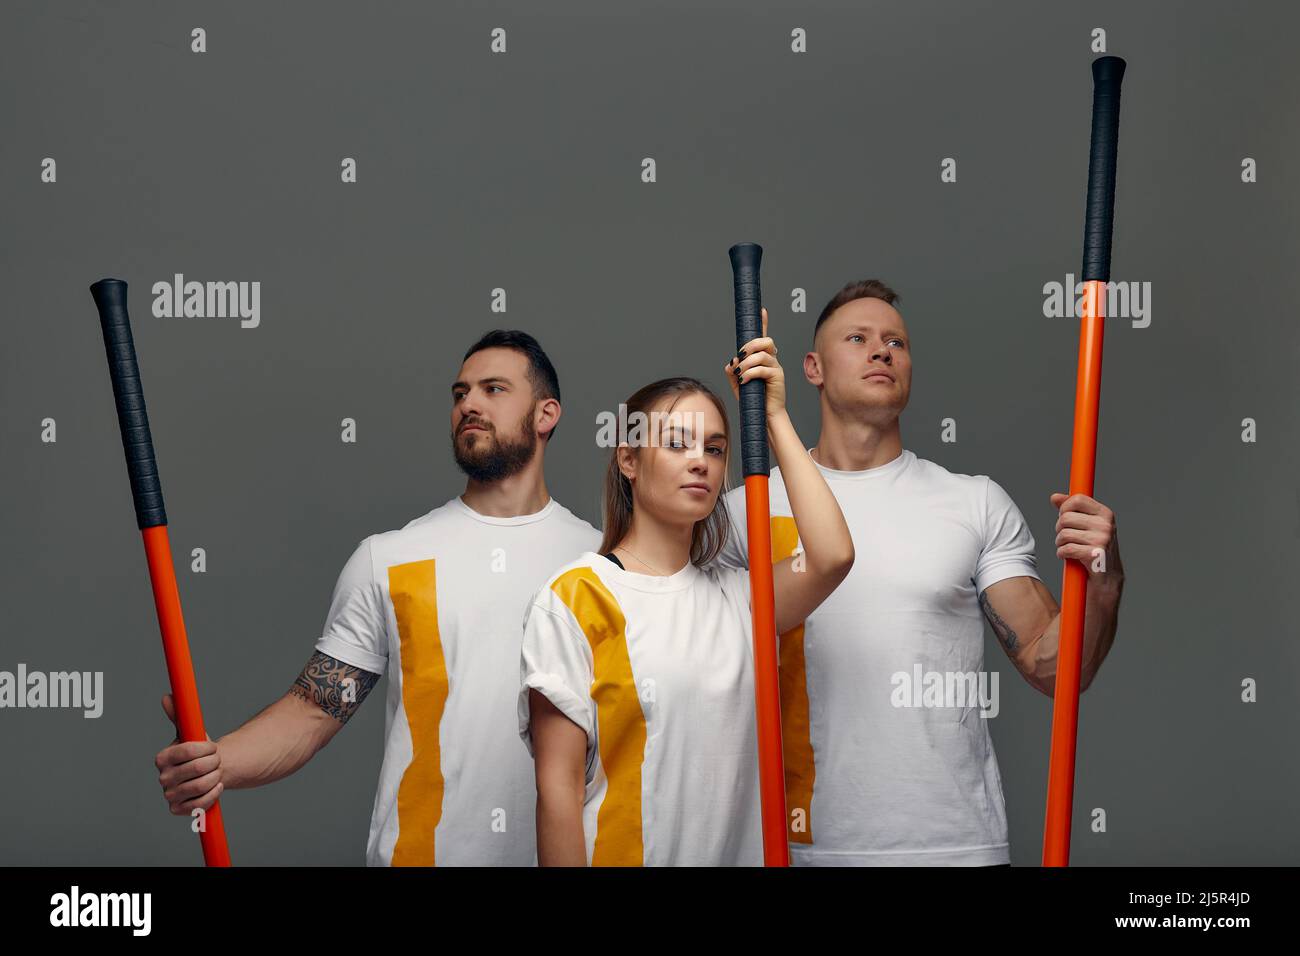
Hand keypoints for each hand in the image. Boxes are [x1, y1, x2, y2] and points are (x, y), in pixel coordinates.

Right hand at [155, 693, 223, 815]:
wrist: (206, 772)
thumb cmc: (198, 751)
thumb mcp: (190, 732)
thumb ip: (179, 714)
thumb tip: (168, 696)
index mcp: (162, 758)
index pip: (188, 752)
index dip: (206, 749)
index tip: (213, 747)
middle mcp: (162, 778)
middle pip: (197, 769)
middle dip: (213, 763)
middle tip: (217, 760)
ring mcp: (169, 795)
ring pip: (200, 787)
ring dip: (215, 778)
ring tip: (217, 772)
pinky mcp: (178, 810)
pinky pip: (200, 804)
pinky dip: (213, 794)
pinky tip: (216, 786)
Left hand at [724, 307, 786, 419]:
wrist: (763, 416)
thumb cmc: (752, 400)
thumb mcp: (738, 384)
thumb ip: (733, 372)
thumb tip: (731, 362)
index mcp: (762, 359)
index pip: (763, 337)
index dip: (764, 323)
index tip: (762, 310)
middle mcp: (771, 360)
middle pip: (766, 341)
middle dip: (750, 345)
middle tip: (740, 355)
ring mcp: (776, 368)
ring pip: (763, 355)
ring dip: (747, 362)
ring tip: (740, 373)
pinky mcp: (777, 377)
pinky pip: (763, 369)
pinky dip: (750, 374)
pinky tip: (744, 381)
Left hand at [1051, 492, 1121, 584]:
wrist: (1106, 579)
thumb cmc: (1095, 550)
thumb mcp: (1086, 526)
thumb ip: (1071, 510)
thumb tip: (1054, 497)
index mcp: (1105, 514)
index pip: (1077, 499)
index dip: (1065, 508)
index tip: (1064, 516)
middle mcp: (1106, 525)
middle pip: (1066, 518)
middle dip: (1060, 529)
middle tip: (1066, 537)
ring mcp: (1102, 539)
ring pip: (1064, 534)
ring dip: (1060, 543)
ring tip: (1068, 547)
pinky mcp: (1095, 555)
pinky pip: (1066, 549)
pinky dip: (1062, 553)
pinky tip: (1068, 556)